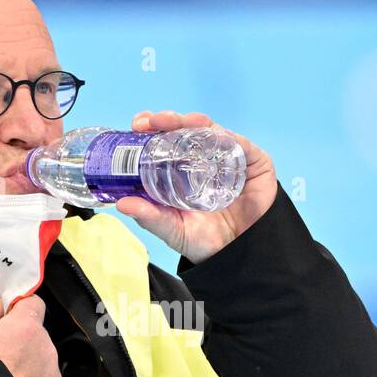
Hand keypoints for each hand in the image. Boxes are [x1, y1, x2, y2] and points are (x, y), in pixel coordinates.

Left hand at [113, 110, 277, 264]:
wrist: (240, 255)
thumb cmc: (205, 241)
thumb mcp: (173, 229)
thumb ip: (150, 217)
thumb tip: (122, 204)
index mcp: (181, 169)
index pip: (165, 141)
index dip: (151, 130)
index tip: (137, 125)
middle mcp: (204, 158)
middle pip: (186, 130)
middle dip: (168, 120)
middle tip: (152, 122)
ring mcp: (229, 158)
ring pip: (211, 131)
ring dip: (192, 122)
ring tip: (177, 123)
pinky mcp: (254, 162)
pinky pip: (241, 144)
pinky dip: (227, 138)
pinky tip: (215, 136)